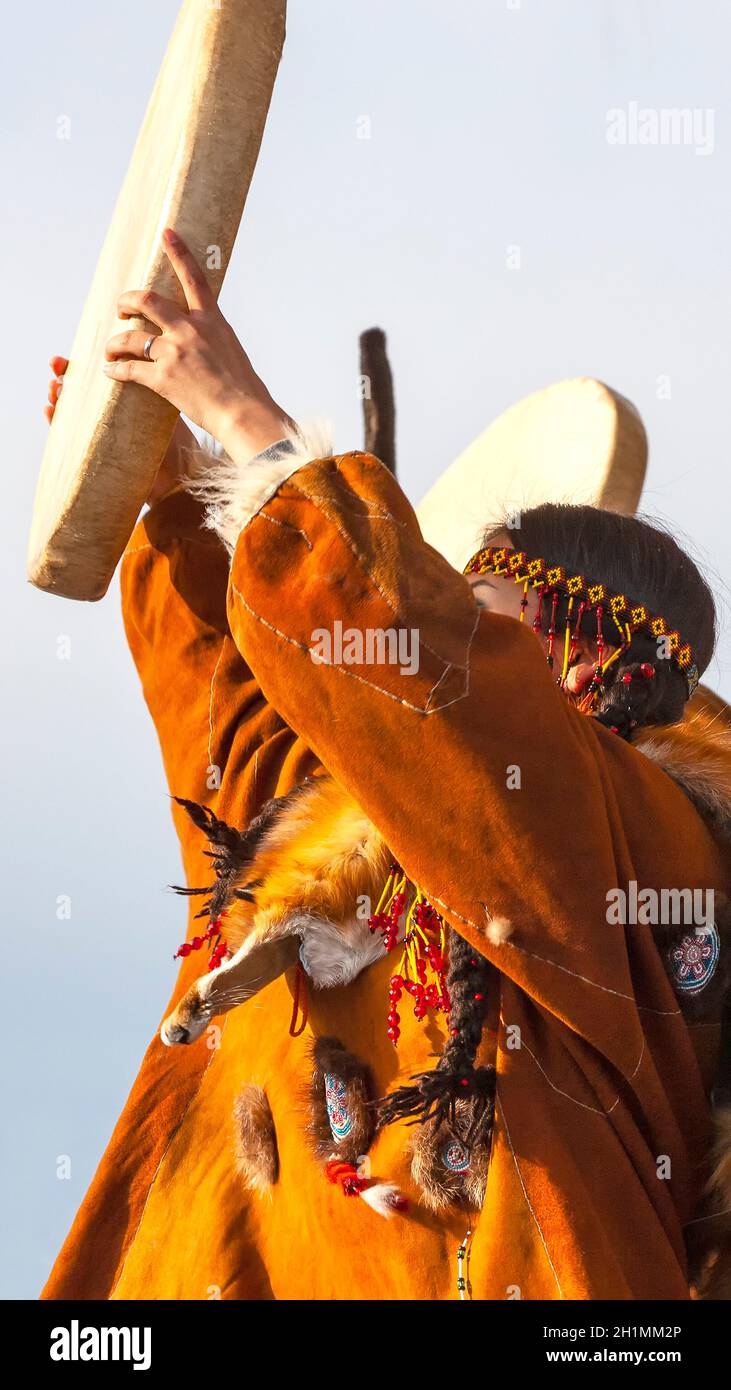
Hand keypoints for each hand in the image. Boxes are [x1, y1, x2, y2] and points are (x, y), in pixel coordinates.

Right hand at [45, 353, 198, 504]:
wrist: (174, 479)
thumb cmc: (174, 445)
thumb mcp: (161, 411)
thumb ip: (148, 388)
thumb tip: (135, 360)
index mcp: (125, 398)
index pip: (102, 375)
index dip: (87, 364)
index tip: (77, 354)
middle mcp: (109, 412)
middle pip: (81, 387)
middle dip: (65, 373)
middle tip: (57, 364)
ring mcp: (99, 430)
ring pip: (70, 407)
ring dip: (57, 394)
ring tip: (54, 387)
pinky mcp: (91, 450)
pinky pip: (67, 434)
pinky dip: (55, 420)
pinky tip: (50, 411)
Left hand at [103, 228, 291, 456]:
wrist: (244, 413)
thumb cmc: (243, 388)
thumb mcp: (232, 350)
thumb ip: (213, 337)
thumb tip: (203, 339)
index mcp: (212, 320)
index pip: (193, 277)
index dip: (178, 252)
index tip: (166, 233)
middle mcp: (190, 330)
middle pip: (147, 301)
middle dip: (127, 301)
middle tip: (121, 309)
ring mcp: (175, 353)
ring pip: (131, 337)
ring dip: (115, 342)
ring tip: (110, 349)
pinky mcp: (163, 378)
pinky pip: (129, 369)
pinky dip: (116, 369)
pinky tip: (110, 372)